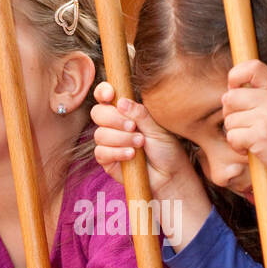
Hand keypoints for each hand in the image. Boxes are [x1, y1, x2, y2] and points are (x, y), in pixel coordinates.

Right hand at [90, 82, 193, 197]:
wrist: (169, 175)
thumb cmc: (165, 149)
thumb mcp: (157, 128)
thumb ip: (140, 114)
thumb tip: (121, 102)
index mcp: (124, 111)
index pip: (105, 96)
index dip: (102, 92)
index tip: (110, 95)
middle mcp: (113, 125)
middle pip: (97, 113)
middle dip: (114, 119)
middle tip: (133, 126)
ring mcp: (108, 142)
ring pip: (100, 134)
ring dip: (121, 138)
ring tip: (140, 143)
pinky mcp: (107, 160)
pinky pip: (101, 152)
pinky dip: (117, 152)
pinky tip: (131, 155)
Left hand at [221, 60, 266, 184]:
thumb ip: (258, 97)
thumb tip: (228, 90)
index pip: (252, 66)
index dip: (236, 75)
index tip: (234, 88)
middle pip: (230, 97)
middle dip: (230, 114)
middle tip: (245, 126)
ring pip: (229, 120)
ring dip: (235, 133)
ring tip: (253, 140)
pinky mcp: (260, 135)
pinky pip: (232, 136)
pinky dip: (237, 146)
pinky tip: (252, 150)